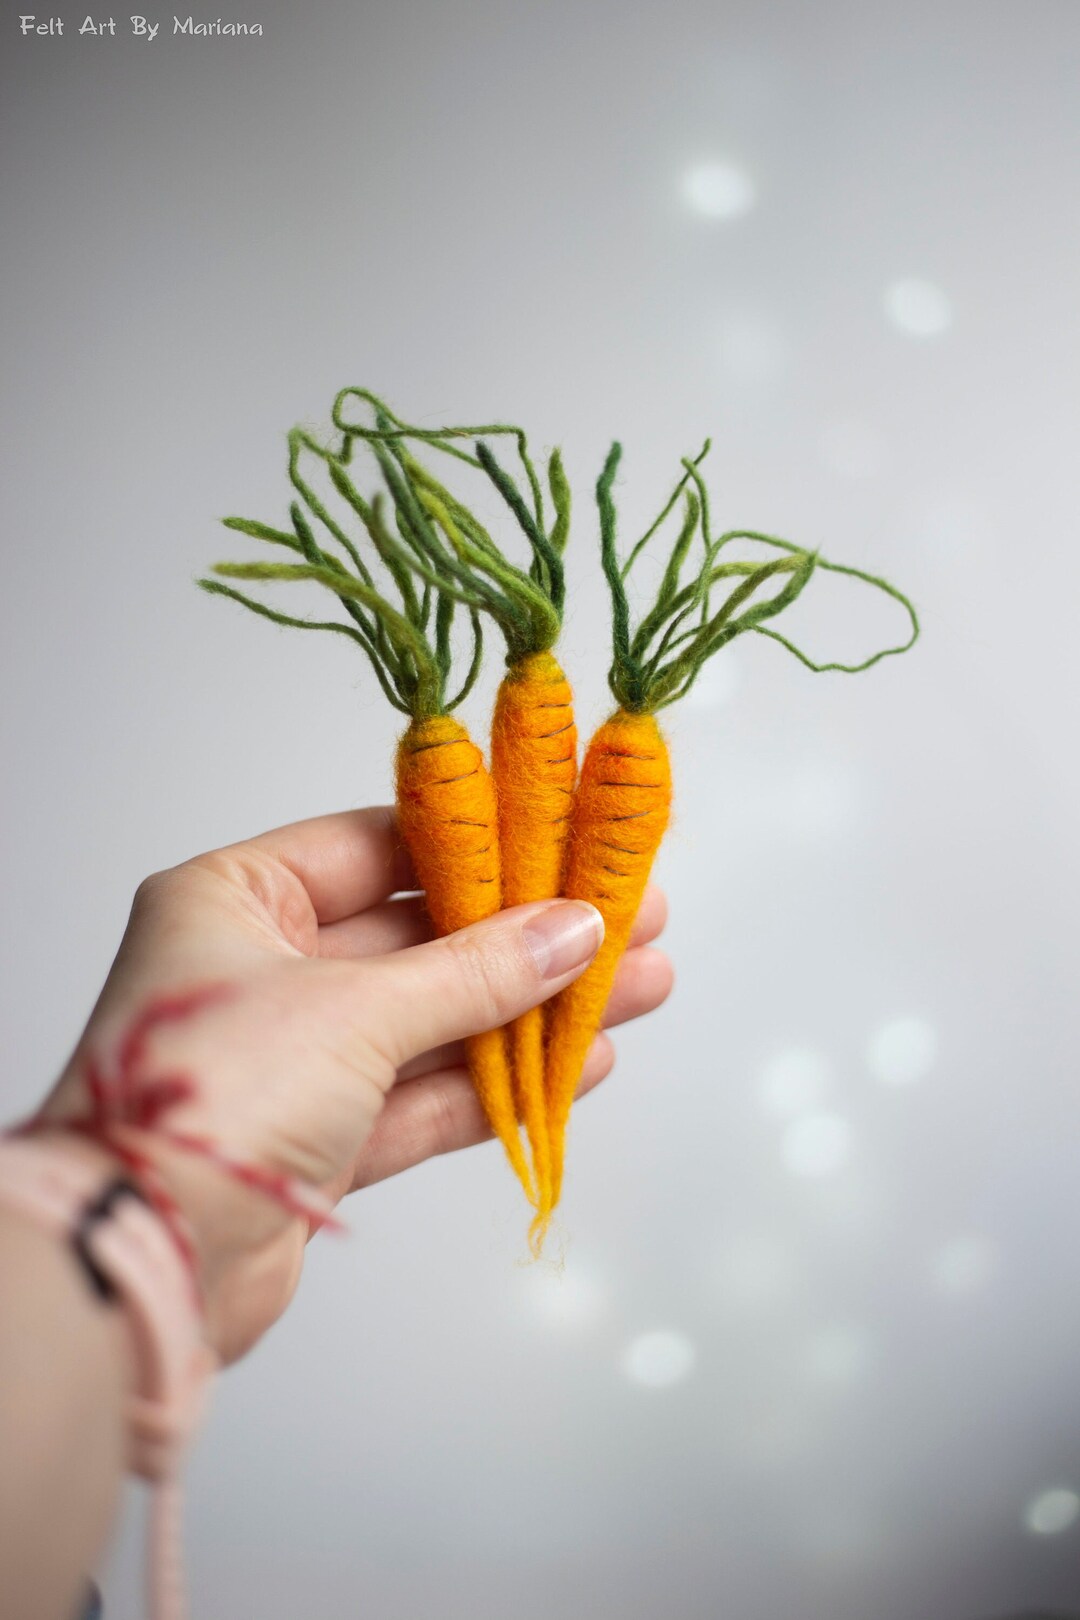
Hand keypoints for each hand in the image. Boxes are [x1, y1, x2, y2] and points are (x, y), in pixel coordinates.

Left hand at [35, 808, 671, 1362]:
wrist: (142, 1263)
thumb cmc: (209, 1100)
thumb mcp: (356, 1011)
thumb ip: (475, 971)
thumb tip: (575, 927)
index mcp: (235, 899)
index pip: (375, 848)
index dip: (478, 845)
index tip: (564, 840)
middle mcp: (259, 968)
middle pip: (419, 937)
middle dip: (526, 935)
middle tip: (628, 918)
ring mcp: (291, 1056)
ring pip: (434, 1020)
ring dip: (532, 1010)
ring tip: (639, 985)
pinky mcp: (320, 1136)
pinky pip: (424, 1094)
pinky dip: (499, 1083)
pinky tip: (580, 1061)